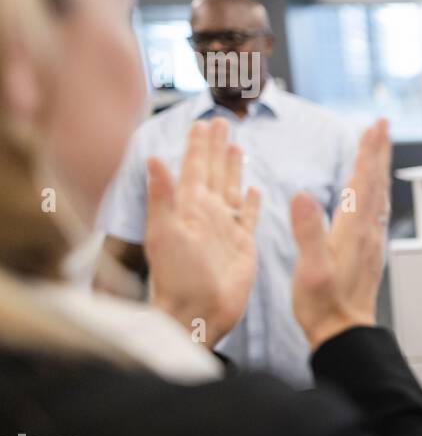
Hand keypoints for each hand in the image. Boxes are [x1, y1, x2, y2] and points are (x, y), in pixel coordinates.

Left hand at [145, 119, 260, 348]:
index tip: (203, 122)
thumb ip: (162, 197)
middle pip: (214, 172)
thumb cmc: (178, 279)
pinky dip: (251, 203)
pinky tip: (254, 190)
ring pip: (232, 189)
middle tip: (222, 122)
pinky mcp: (243, 246)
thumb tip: (153, 159)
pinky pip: (249, 218)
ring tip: (236, 146)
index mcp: (190, 208)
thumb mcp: (165, 234)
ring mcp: (225, 230)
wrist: (197, 313)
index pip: (195, 168)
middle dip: (217, 147)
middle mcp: (207, 215)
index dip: (199, 145)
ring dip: (233, 168)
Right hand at [291, 119, 391, 349]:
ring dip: (378, 167)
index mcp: (352, 231)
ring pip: (377, 195)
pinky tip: (373, 190)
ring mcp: (369, 241)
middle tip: (382, 124)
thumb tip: (303, 194)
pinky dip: (374, 190)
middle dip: (378, 151)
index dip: (367, 152)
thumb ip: (308, 232)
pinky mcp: (367, 251)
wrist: (342, 332)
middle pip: (375, 182)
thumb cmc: (323, 305)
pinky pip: (374, 211)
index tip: (373, 126)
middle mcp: (366, 232)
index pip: (362, 182)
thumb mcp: (310, 269)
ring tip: (380, 147)